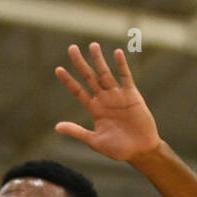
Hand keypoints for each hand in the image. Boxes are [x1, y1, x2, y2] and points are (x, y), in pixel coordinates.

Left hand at [53, 43, 160, 162]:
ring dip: (99, 60)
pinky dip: (122, 66)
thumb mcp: (94, 140)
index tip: (58, 69)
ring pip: (106, 74)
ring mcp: (118, 96)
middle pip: (90, 77)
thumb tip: (56, 127)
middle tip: (71, 48)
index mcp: (94, 110)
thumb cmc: (118, 148)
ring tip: (92, 45)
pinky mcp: (132, 95)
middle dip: (80, 63)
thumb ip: (77, 132)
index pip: (78, 91)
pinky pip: (126, 78)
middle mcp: (104, 99)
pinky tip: (116, 53)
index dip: (68, 81)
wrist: (140, 151)